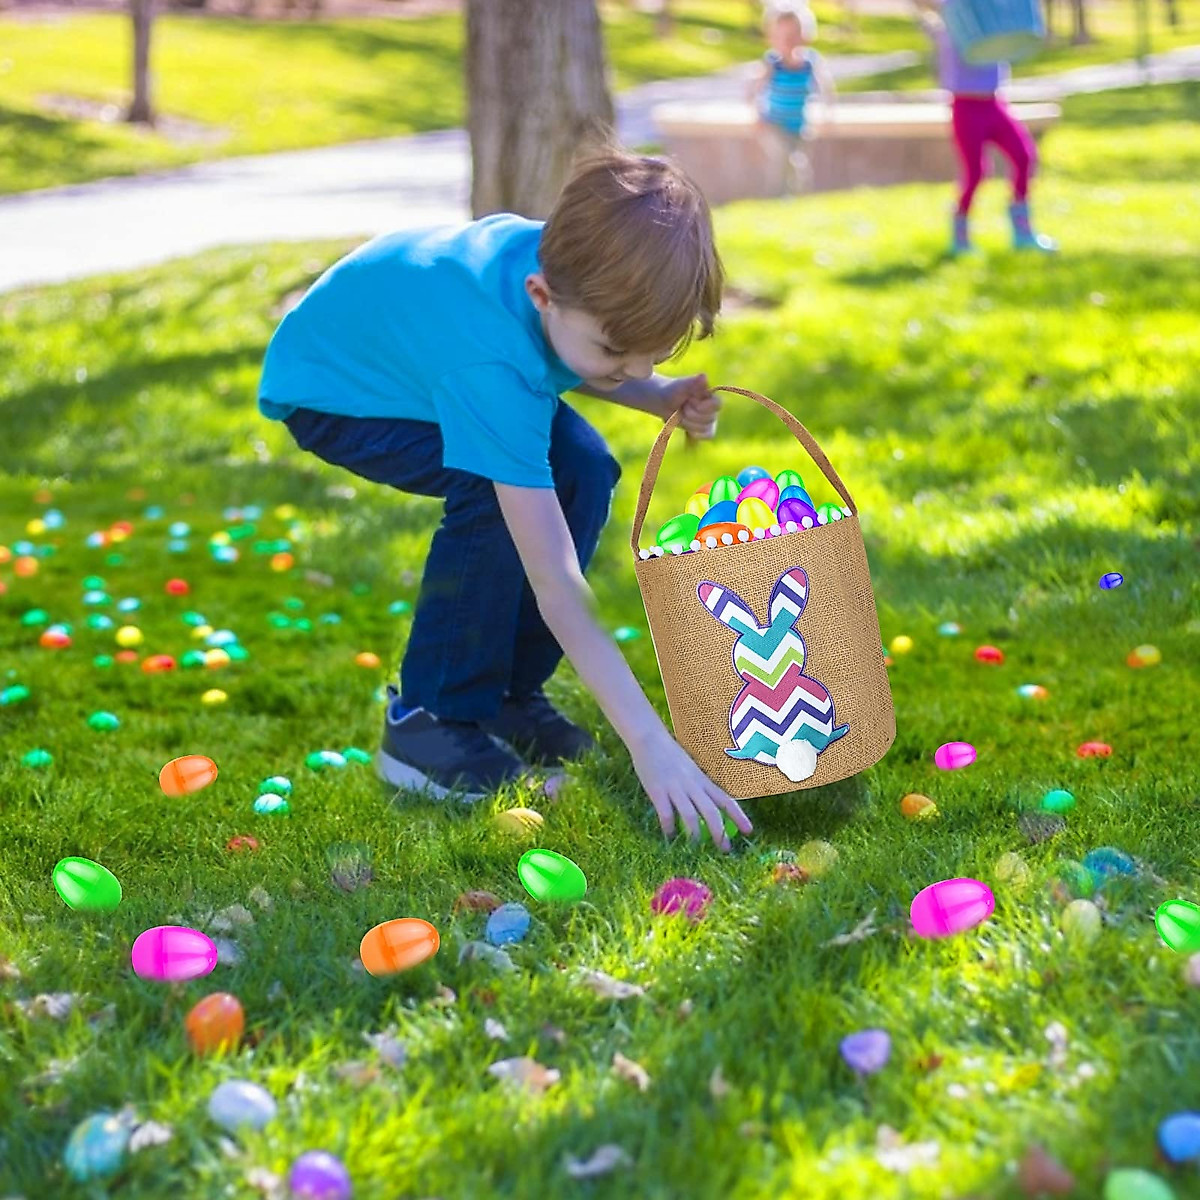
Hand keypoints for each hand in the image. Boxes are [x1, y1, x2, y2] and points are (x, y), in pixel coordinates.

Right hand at [629, 730, 752, 850]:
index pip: (726, 800)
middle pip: (711, 812)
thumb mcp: (691, 770)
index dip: (739, 816)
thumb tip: (708, 805)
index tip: (749, 831)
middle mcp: (693, 786)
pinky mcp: (657, 791)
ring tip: (696, 846)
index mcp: (702, 780)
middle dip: (720, 832)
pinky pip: (665, 813)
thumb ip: (698, 786)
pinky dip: (669, 826)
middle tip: (725, 849)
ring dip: (695, 833)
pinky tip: (669, 834)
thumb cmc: (670, 754)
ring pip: (690, 815)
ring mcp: (675, 788)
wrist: (650, 739)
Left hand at [659, 372, 721, 439]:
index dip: (704, 407)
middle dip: (692, 414)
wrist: (664, 401)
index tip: (690, 401)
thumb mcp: (681, 385)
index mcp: (710, 395)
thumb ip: (693, 382)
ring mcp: (709, 419)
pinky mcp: (703, 429)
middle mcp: (712, 408)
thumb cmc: (673, 391)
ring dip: (689, 423)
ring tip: (681, 415)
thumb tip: (704, 376)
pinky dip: (696, 433)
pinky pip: (707, 435)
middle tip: (682, 406)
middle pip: (710, 419)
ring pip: (705, 428)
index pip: (718, 404)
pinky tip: (688, 430)